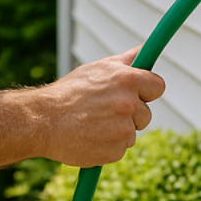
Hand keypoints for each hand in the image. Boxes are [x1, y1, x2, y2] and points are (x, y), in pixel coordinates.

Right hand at [35, 48, 164, 166]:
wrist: (42, 120)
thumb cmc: (70, 92)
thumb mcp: (98, 68)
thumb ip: (127, 60)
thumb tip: (146, 49)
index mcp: (127, 80)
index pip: (158, 87)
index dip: (147, 91)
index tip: (137, 94)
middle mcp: (128, 104)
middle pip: (146, 114)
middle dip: (131, 114)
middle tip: (105, 111)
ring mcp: (122, 129)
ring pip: (132, 133)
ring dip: (117, 132)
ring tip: (92, 124)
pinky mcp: (114, 151)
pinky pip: (119, 149)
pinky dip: (107, 147)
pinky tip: (89, 137)